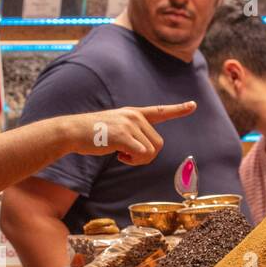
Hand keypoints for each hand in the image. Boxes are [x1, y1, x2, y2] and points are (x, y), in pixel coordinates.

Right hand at [63, 103, 196, 163]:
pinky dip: (133, 161)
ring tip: (121, 155)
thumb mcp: (114, 128)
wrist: (72, 131)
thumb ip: (131, 134)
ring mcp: (129, 125)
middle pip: (158, 143)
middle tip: (127, 156)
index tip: (193, 105)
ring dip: (138, 160)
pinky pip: (142, 154)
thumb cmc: (91, 134)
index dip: (178, 109)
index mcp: (133, 113)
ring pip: (151, 151)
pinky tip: (119, 156)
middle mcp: (134, 116)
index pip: (160, 111)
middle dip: (146, 156)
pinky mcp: (123, 136)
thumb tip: (143, 152)